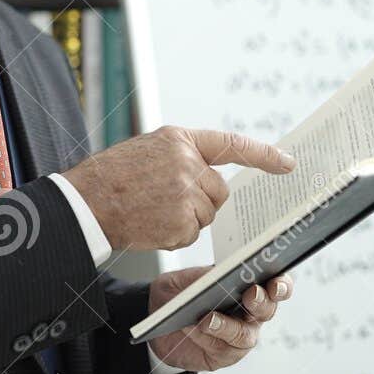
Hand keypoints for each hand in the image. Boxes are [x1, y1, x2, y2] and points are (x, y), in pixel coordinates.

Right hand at [61, 126, 293, 250]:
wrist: (86, 202)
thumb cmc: (114, 176)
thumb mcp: (150, 149)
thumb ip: (184, 157)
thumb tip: (215, 180)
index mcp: (180, 140)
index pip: (232, 144)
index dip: (263, 154)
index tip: (288, 163)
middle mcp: (188, 163)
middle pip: (219, 190)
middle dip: (200, 199)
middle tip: (164, 198)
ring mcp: (186, 193)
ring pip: (207, 214)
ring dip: (185, 218)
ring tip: (152, 209)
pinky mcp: (181, 222)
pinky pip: (192, 233)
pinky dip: (175, 234)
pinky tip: (151, 223)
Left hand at [146, 267, 294, 371]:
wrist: (155, 326)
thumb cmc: (175, 298)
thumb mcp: (178, 280)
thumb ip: (197, 277)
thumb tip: (214, 276)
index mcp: (246, 285)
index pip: (275, 283)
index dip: (281, 284)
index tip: (274, 283)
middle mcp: (249, 312)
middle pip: (267, 309)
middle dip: (261, 302)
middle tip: (250, 295)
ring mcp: (239, 335)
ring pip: (245, 335)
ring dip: (227, 326)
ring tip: (207, 319)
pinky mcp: (224, 355)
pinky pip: (223, 349)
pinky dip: (208, 339)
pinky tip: (194, 329)